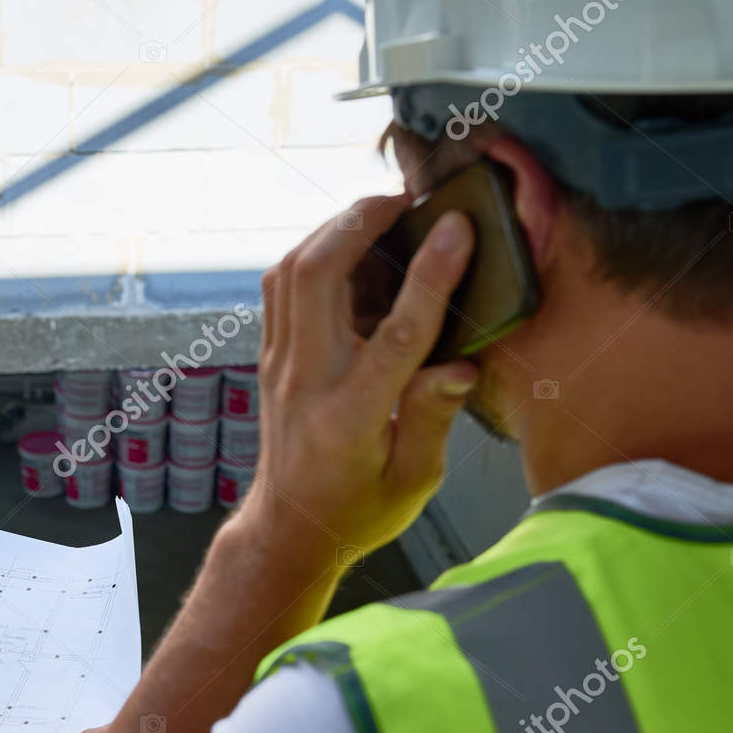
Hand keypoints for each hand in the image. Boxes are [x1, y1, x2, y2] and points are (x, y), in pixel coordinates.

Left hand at [232, 195, 479, 572]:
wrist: (290, 531)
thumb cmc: (356, 511)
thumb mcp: (414, 481)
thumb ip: (435, 419)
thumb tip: (461, 366)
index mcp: (350, 417)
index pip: (394, 334)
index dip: (429, 276)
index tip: (455, 230)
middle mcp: (305, 383)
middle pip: (316, 277)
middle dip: (360, 223)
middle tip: (405, 201)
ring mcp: (280, 367)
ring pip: (289, 272)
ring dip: (331, 230)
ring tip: (379, 214)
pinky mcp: (271, 359)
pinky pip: (281, 288)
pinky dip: (311, 254)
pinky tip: (347, 248)